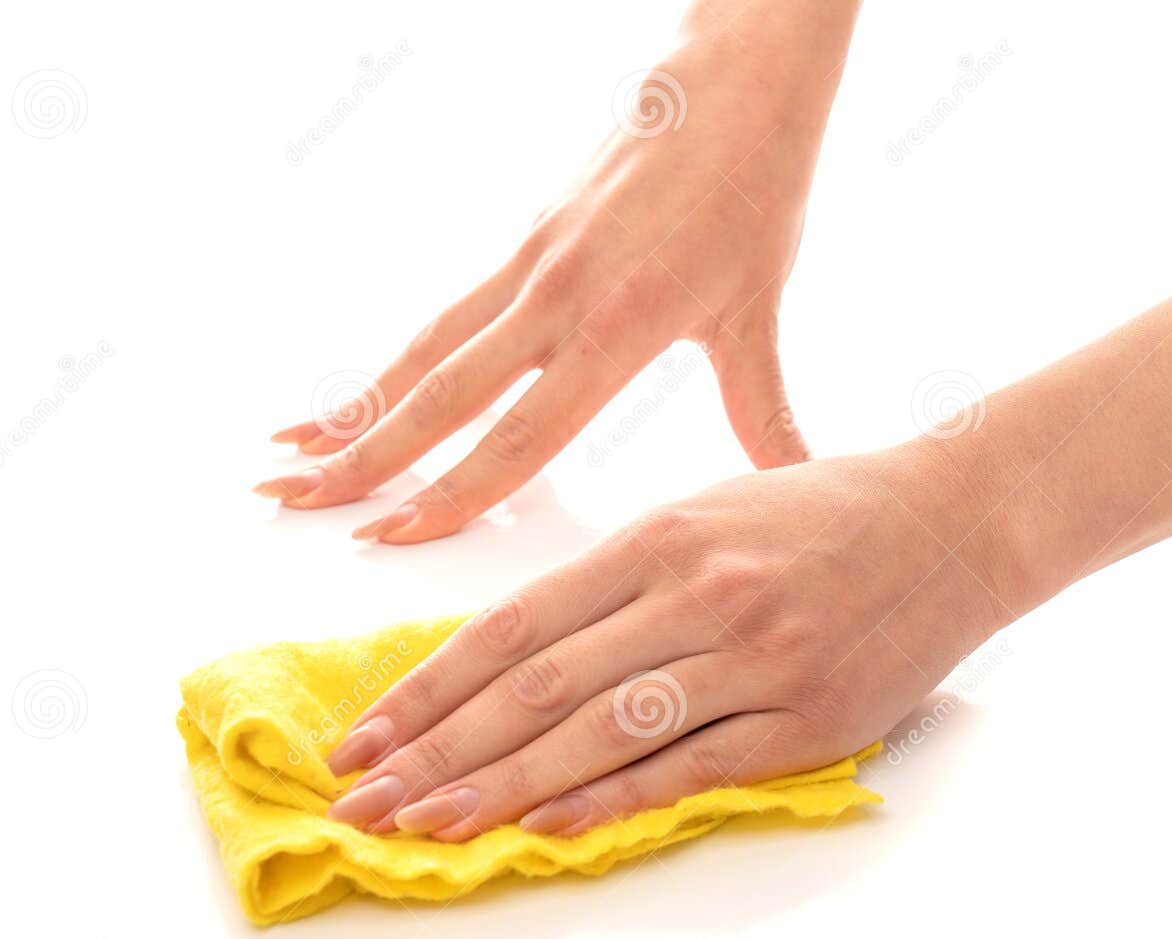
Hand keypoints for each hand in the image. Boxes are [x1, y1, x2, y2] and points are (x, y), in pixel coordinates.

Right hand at [257, 1, 859, 542]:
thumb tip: (797, 480)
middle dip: (363, 457)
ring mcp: (529, 266)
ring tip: (290, 451)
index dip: (455, 492)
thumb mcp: (758, 313)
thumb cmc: (752, 192)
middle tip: (287, 499)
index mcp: (617, 326)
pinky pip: (444, 316)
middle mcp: (555, 296)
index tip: (394, 537)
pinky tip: (361, 393)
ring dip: (354, 406)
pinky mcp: (523, 243)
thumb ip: (763, 412)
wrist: (732, 83)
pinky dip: (392, 360)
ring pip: (422, 351)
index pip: (522, 434)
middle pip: (440, 394)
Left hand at [322, 441, 1014, 837]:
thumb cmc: (824, 513)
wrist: (958, 520)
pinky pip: (695, 766)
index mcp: (661, 537)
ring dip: (503, 789)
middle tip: (360, 804)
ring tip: (427, 829)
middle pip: (538, 689)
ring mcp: (758, 658)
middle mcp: (698, 594)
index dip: (427, 690)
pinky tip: (551, 827)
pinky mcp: (812, 717)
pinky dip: (616, 800)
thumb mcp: (710, 511)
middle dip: (436, 754)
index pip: (514, 627)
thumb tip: (514, 657)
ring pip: (604, 734)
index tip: (362, 737)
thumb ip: (619, 581)